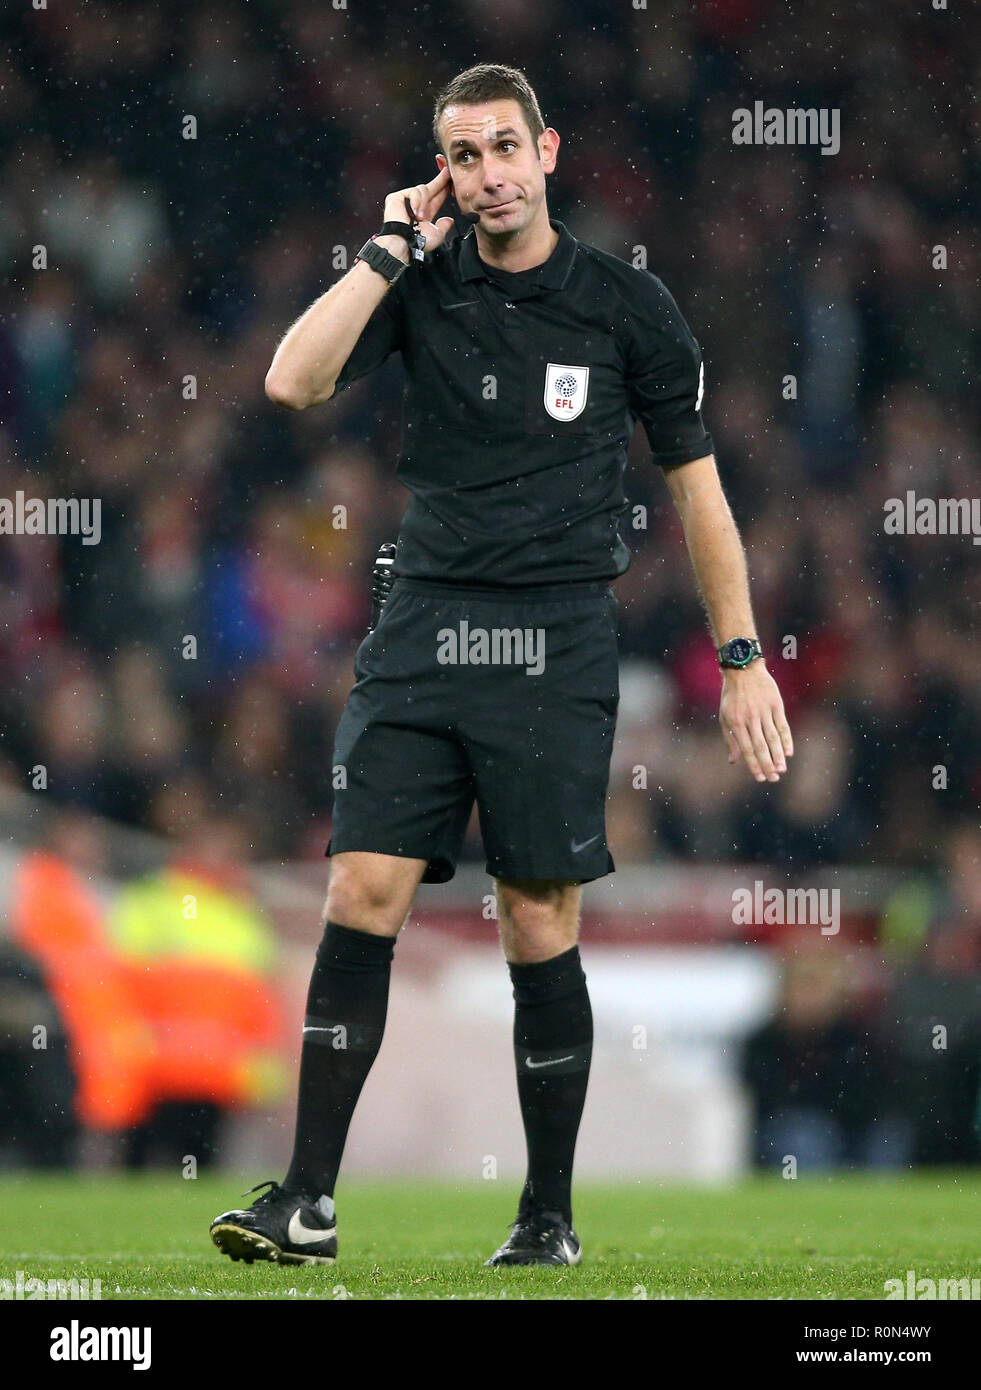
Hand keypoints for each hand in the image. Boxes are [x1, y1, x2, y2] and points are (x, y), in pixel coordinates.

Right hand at [382, 167, 454, 253]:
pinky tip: (414, 211)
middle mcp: (416, 206)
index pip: (436, 198)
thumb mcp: (437, 235)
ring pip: (423, 189)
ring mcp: (406, 200)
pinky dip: (416, 201)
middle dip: (440, 180)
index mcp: (425, 214)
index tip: (450, 181)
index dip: (443, 188)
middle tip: (447, 172)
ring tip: (419, 216)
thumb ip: (444, 226)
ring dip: (424, 202)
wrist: (404, 241)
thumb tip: (449, 220)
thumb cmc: (418, 242)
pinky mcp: (396, 197)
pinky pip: (413, 191)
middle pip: (430, 188)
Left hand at [719, 661, 793, 782]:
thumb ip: (729, 739)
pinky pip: (782, 725)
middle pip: (761, 746)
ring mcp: (764, 711)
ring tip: (782, 769)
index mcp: (736, 722)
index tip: (760, 778)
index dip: (754, 764)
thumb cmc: (731, 696)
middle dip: (767, 764)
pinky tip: (788, 752)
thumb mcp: (724, 716)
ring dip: (778, 755)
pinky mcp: (776, 704)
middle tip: (774, 779)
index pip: (746, 748)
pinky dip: (786, 739)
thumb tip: (733, 761)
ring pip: (773, 737)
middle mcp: (750, 718)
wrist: (743, 669)